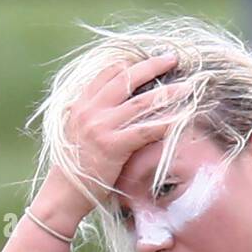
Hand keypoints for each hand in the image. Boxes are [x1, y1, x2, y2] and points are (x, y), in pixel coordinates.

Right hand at [34, 52, 190, 226]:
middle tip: (172, 58)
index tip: (151, 60)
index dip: (131, 64)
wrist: (64, 193)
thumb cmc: (75, 166)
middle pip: (126, 78)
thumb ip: (93, 114)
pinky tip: (181, 119)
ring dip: (167, 93)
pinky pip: (144, 130)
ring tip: (187, 87)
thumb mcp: (77, 131)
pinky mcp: (112, 146)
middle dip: (152, 65)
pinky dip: (164, 123)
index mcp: (81, 103)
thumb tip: (114, 103)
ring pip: (140, 102)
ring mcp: (100, 126)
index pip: (108, 73)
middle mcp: (90, 110)